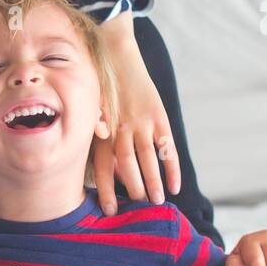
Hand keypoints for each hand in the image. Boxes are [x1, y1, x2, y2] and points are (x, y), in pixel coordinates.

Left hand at [91, 13, 180, 214]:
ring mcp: (141, 123)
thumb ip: (95, 137)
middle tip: (139, 208)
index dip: (106, 191)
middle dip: (134, 191)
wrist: (116, 53)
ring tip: (157, 203)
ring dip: (154, 184)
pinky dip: (172, 169)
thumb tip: (103, 169)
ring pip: (147, 161)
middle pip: (127, 167)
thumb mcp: (90, 112)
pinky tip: (175, 186)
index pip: (103, 168)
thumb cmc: (99, 87)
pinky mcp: (159, 117)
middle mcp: (120, 129)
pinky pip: (167, 148)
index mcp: (102, 131)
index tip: (109, 211)